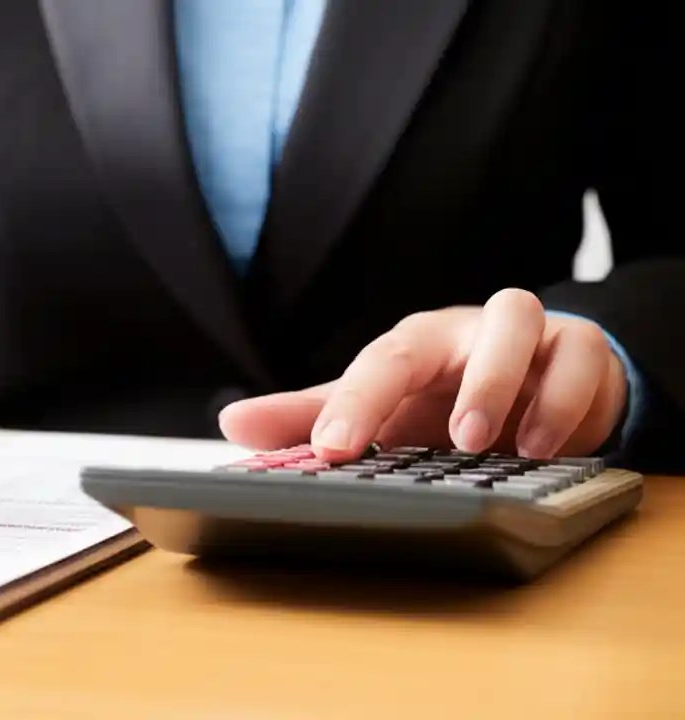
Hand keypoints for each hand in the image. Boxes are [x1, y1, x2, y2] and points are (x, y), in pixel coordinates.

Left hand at [220, 289, 627, 460]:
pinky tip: (544, 447)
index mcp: (410, 347)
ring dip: (502, 380)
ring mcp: (523, 335)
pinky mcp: (579, 351)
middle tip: (443, 439)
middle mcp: (460, 331)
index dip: (350, 405)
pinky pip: (580, 359)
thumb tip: (231, 423)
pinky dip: (565, 401)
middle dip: (420, 381)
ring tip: (493, 444)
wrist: (538, 388)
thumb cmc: (447, 397)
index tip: (329, 451)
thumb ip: (312, 417)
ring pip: (517, 318)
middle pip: (437, 330)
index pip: (374, 364)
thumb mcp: (385, 412)